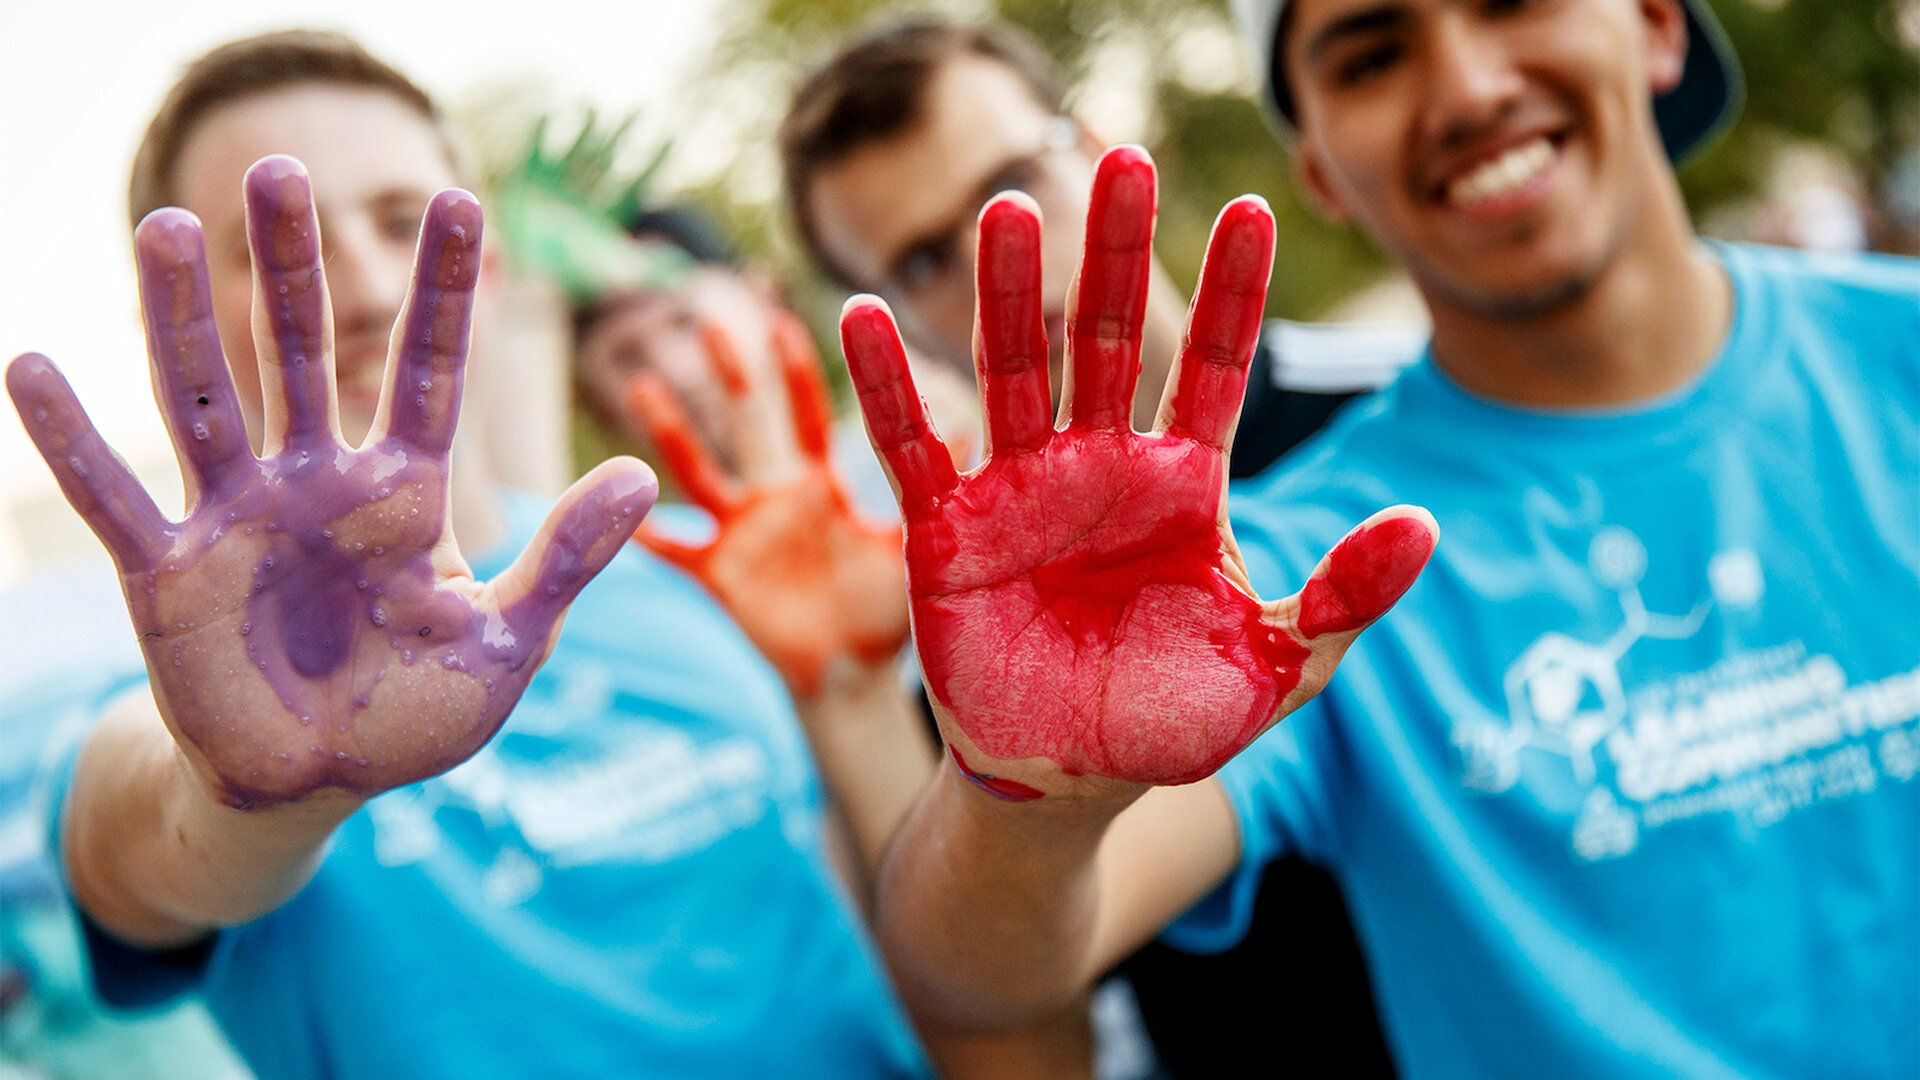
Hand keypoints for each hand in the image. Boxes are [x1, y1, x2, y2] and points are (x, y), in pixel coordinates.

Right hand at [6, 156, 656, 808]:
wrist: (322, 786)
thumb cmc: (415, 711)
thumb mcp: (507, 639)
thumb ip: (567, 558)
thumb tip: (642, 475)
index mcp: (406, 495)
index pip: (429, 371)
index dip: (444, 292)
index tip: (460, 203)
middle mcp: (317, 484)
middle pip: (306, 354)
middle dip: (297, 267)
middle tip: (281, 167)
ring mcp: (240, 520)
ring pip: (207, 398)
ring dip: (183, 317)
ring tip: (169, 225)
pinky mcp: (169, 575)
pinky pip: (116, 499)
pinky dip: (74, 441)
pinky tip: (31, 365)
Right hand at [629, 312, 908, 696]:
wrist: (852, 675)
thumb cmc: (884, 607)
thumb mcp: (917, 542)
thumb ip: (936, 486)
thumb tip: (977, 424)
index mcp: (819, 484)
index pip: (806, 414)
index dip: (795, 371)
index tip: (780, 321)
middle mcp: (775, 497)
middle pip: (749, 422)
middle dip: (732, 372)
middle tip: (710, 318)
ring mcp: (743, 533)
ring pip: (700, 472)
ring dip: (672, 431)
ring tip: (644, 384)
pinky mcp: (721, 575)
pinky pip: (677, 552)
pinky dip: (650, 535)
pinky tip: (622, 513)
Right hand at [840, 146, 1434, 798]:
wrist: (1066, 784)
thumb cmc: (1170, 722)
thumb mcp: (1274, 667)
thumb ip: (1342, 596)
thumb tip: (1423, 524)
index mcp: (1182, 487)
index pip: (1216, 368)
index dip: (1236, 294)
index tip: (1258, 209)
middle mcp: (1100, 468)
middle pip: (1110, 338)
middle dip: (1117, 253)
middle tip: (1122, 160)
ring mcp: (1019, 491)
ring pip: (1015, 369)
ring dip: (1008, 293)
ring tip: (1008, 209)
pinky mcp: (947, 531)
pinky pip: (913, 445)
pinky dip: (888, 385)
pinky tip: (864, 315)